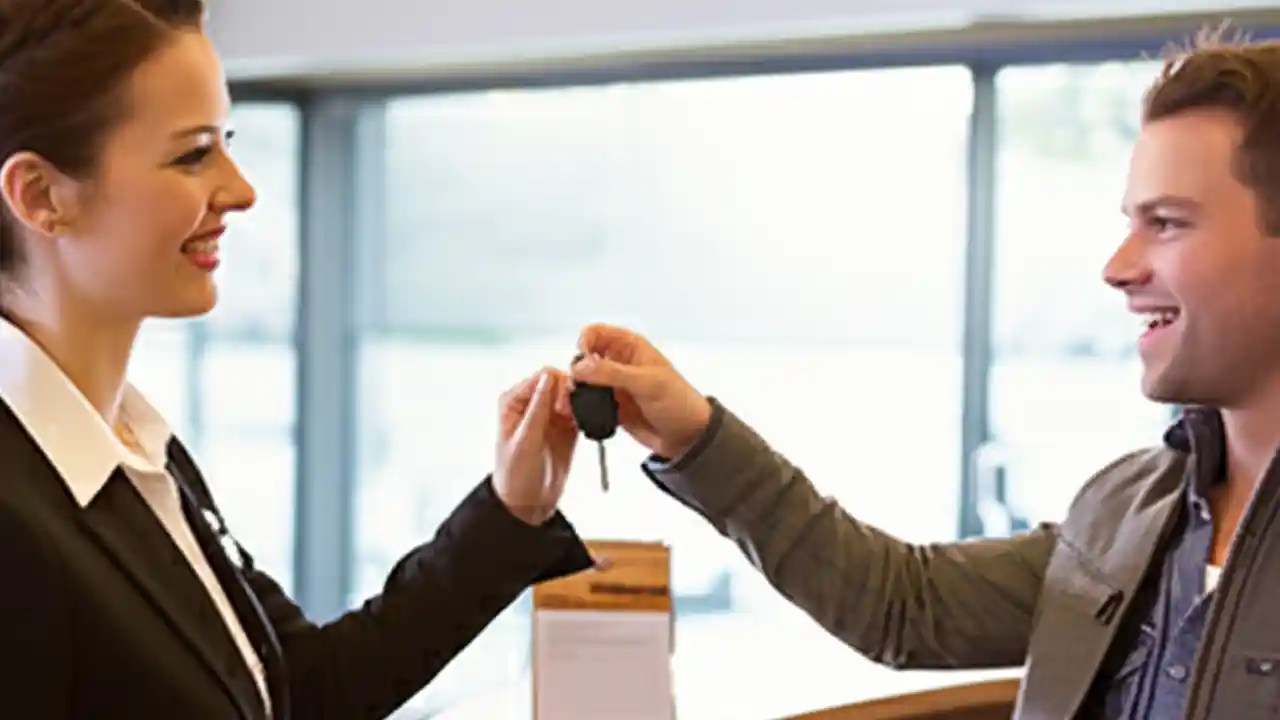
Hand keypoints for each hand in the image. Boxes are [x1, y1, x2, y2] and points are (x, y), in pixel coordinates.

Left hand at [494, 368, 578, 524]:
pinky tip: (582, 426)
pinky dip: (585, 415)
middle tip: (569, 415)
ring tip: (574, 423)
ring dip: (579, 404)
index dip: (558, 385)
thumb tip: (549, 376)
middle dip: (570, 394)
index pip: (543, 376)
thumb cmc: (515, 474)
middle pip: (561, 382)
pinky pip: (581, 410)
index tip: (563, 405)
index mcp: (514, 401)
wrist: (528, 503)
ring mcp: (550, 415)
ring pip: (573, 395)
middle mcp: (532, 404)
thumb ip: (538, 407)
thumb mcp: (525, 440)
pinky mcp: (566, 427)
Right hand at [566, 323, 711, 460]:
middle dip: (575, 371)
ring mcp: (615, 386)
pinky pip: (589, 403)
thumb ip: (612, 373)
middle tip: (575, 388)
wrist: (688, 437)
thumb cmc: (679, 402)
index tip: (582, 362)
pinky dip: (580, 409)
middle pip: (585, 358)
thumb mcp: (647, 383)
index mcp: (631, 347)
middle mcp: (620, 363)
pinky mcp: (612, 406)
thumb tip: (581, 366)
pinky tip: (579, 416)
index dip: (585, 343)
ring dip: (574, 392)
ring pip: (584, 382)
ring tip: (570, 405)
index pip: (597, 333)